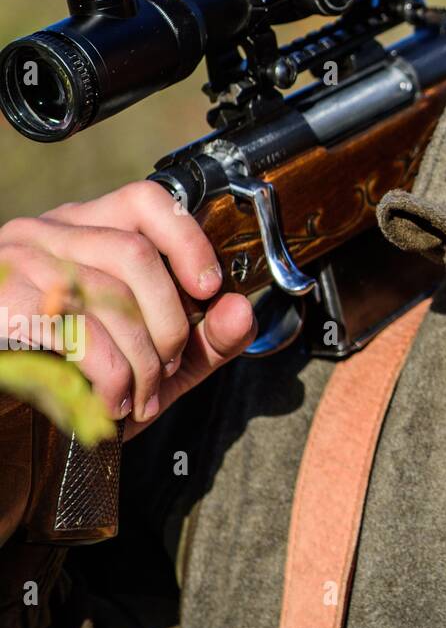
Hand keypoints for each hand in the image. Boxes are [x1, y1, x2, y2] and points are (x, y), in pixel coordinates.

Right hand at [0, 180, 256, 440]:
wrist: (10, 426)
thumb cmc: (77, 382)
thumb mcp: (155, 361)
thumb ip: (204, 337)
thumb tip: (240, 310)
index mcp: (85, 229)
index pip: (145, 201)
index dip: (187, 240)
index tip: (210, 287)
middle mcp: (47, 233)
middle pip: (135, 253)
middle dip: (168, 321)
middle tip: (168, 366)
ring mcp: (18, 263)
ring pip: (110, 294)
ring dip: (141, 358)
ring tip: (141, 396)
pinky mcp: (1, 303)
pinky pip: (76, 331)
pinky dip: (109, 374)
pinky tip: (110, 402)